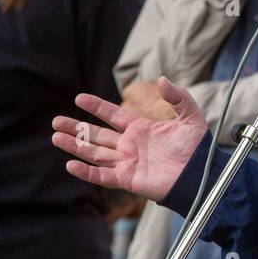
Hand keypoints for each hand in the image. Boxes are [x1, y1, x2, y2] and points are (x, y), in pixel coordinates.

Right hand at [51, 76, 207, 202]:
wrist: (202, 175)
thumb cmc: (198, 148)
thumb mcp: (191, 117)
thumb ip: (178, 97)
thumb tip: (161, 79)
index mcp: (141, 129)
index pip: (113, 115)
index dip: (96, 106)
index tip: (79, 98)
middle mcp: (130, 145)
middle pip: (97, 135)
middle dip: (77, 127)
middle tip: (56, 121)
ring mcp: (127, 162)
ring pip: (94, 153)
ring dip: (75, 145)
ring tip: (56, 136)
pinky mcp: (128, 179)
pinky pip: (102, 176)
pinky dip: (86, 172)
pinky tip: (70, 164)